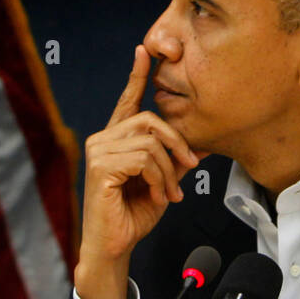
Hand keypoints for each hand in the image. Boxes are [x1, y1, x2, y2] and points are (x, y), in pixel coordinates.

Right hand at [76, 45, 205, 298]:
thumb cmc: (133, 216)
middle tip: (190, 166)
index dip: (137, 76)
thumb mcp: (163, 183)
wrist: (115, 246)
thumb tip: (201, 146)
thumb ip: (176, 161)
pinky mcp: (101, 167)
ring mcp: (99, 151)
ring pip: (150, 143)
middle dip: (177, 143)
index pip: (127, 101)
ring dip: (169, 171)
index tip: (144, 51)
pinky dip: (159, 179)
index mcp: (115, 139)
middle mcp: (102, 140)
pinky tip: (158, 197)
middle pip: (150, 120)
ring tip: (169, 193)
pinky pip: (144, 159)